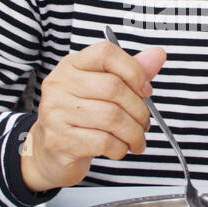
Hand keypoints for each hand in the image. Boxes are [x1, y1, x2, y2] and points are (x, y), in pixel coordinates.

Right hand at [20, 41, 166, 191]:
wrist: (50, 153)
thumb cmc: (80, 118)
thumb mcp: (102, 90)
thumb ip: (129, 73)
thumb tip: (158, 55)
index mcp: (71, 65)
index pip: (106, 53)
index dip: (133, 70)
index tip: (146, 90)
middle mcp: (60, 85)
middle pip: (113, 88)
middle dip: (139, 110)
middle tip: (144, 123)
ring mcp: (56, 112)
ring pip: (112, 118)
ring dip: (134, 133)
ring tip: (136, 140)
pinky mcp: (60, 140)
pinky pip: (104, 142)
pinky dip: (120, 148)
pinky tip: (119, 149)